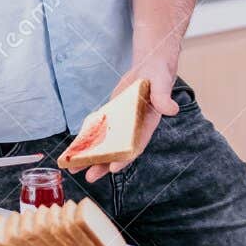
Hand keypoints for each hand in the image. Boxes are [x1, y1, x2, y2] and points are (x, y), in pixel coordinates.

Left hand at [82, 66, 178, 182]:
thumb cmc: (158, 75)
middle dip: (103, 165)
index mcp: (147, 125)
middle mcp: (134, 128)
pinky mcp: (113, 115)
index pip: (136, 145)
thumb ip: (163, 97)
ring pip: (106, 144)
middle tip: (88, 178)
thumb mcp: (161, 83)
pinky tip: (74, 148)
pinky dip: (88, 139)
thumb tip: (171, 109)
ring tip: (74, 168)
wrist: (150, 67)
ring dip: (92, 156)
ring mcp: (122, 124)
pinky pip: (99, 130)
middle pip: (117, 151)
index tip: (113, 169)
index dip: (125, 158)